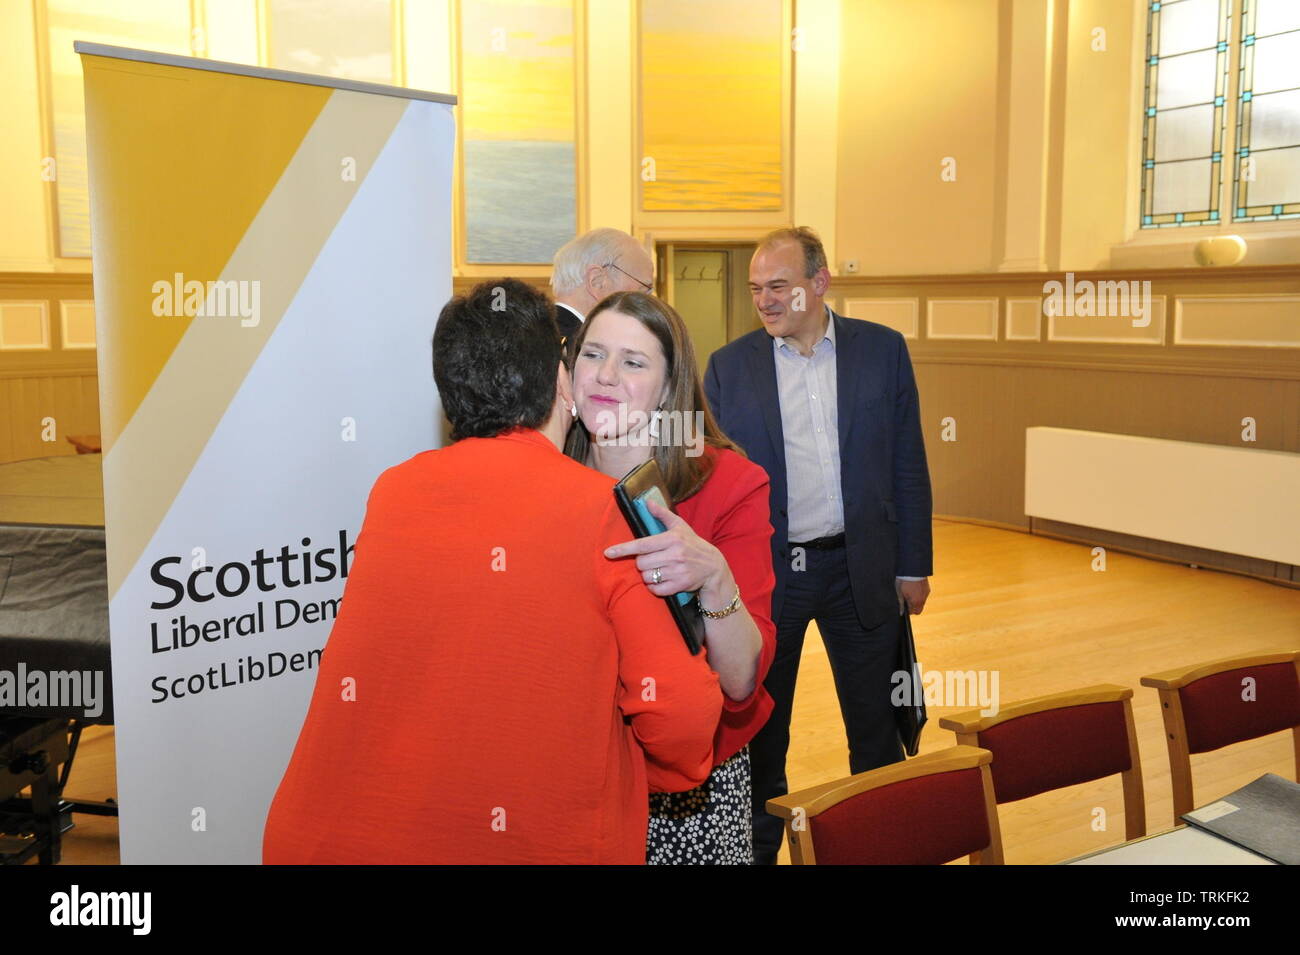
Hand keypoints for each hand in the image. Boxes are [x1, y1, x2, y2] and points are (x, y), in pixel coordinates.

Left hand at [603, 498, 729, 599]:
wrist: (713, 567)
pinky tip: (661, 580)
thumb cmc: (693, 544)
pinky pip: (655, 589)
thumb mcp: (680, 526)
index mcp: (672, 539)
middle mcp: (674, 555)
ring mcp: (677, 571)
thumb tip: (647, 502)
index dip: (624, 549)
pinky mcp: (679, 585)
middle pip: (641, 563)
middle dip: (641, 563)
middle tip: (651, 560)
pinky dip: (654, 587)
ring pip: (647, 577)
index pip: (642, 544)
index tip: (608, 553)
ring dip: (647, 575)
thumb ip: (662, 515)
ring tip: (658, 569)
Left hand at [896, 577, 929, 614]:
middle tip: (908, 602)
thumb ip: (901, 603)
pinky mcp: (928, 589)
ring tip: (911, 593)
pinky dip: (920, 596)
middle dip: (914, 608)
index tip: (905, 607)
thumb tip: (901, 613)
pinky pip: (924, 596)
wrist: (912, 569)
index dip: (909, 611)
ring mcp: (926, 594)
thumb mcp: (899, 592)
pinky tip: (915, 589)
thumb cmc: (904, 581)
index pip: (913, 612)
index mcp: (915, 602)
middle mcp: (922, 600)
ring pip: (922, 603)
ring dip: (917, 602)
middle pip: (919, 610)